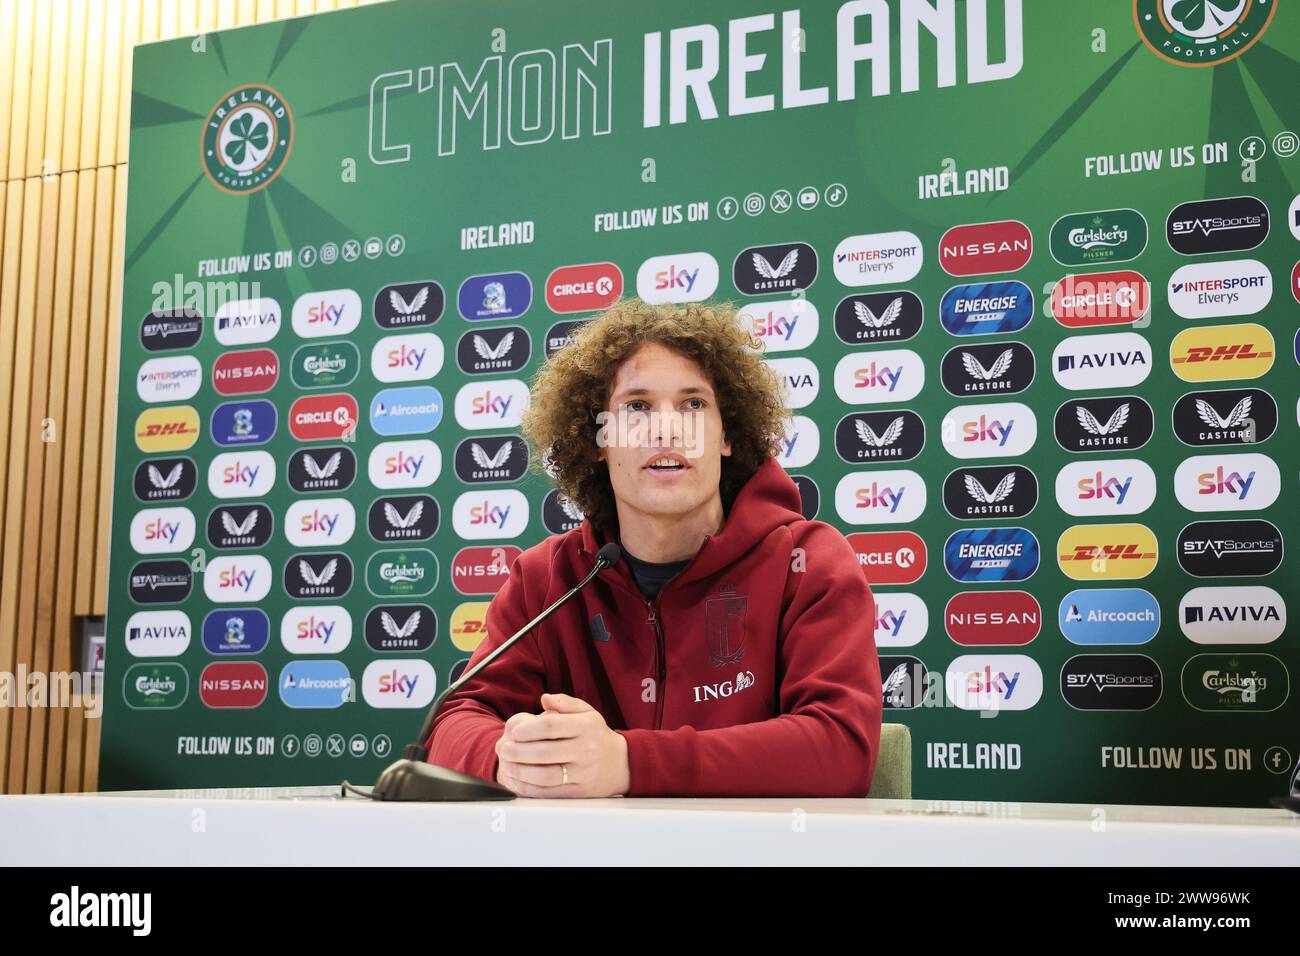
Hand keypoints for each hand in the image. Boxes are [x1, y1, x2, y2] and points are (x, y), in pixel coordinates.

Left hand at [494, 693, 629, 797]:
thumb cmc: (597, 736)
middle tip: (504, 748)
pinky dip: (530, 788)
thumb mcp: (587, 713)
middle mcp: (586, 751)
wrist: (621, 764)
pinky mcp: (579, 792)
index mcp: (586, 727)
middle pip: (545, 752)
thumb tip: (545, 699)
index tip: (514, 731)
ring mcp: (583, 774)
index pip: (552, 726)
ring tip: (508, 764)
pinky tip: (518, 781)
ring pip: (546, 775)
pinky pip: (550, 793)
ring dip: (521, 771)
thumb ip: (565, 703)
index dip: (528, 729)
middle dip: (519, 751)